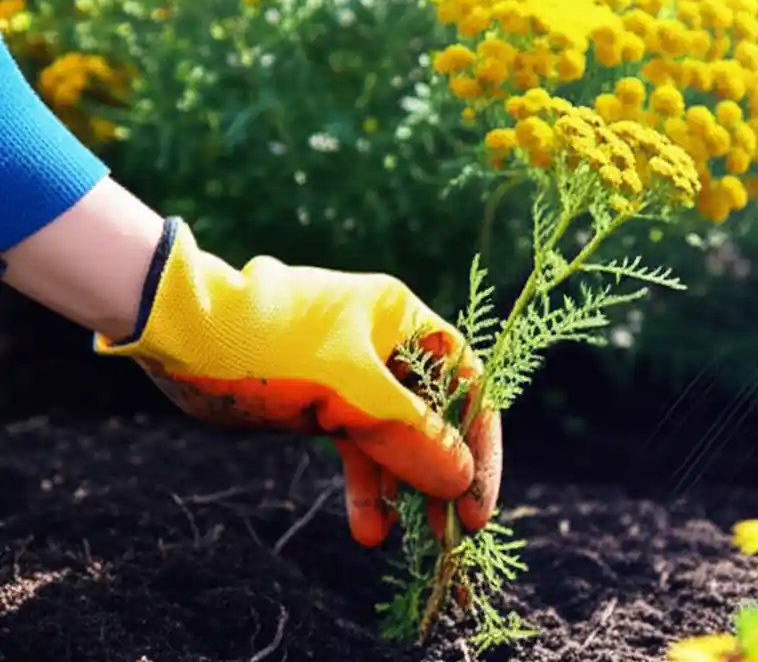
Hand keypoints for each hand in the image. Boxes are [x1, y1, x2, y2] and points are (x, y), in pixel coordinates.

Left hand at [92, 217, 502, 546]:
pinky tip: (367, 528)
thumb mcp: (350, 393)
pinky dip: (364, 485)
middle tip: (451, 531)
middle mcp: (384, 342)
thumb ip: (411, 436)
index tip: (477, 499)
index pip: (466, 382)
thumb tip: (461, 480)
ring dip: (402, 487)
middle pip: (434, 414)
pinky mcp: (319, 401)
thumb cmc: (270, 345)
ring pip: (394, 437)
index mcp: (402, 318)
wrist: (179, 334)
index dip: (479, 442)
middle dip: (441, 473)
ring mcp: (351, 373)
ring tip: (409, 539)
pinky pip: (356, 446)